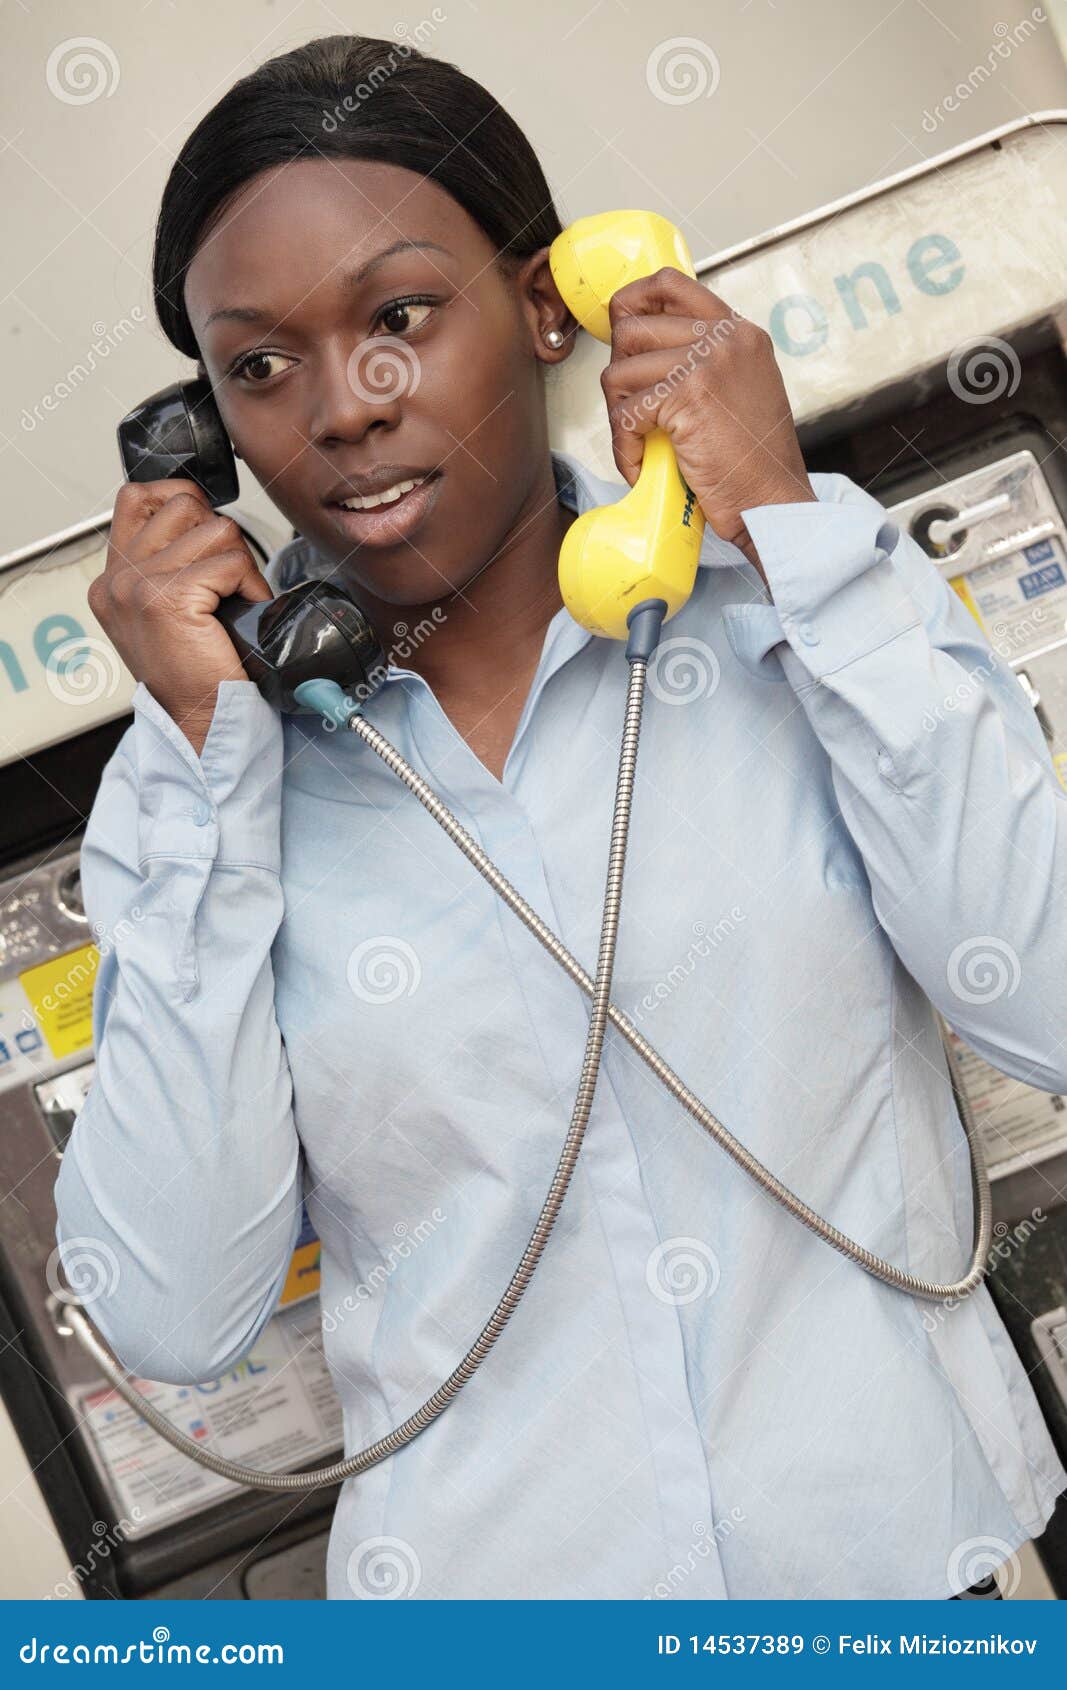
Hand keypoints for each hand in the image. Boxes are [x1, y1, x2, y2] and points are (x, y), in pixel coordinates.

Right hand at [88, 481, 272, 754]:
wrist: (199, 722)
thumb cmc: (194, 674)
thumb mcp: (164, 614)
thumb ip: (166, 566)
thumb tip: (205, 521)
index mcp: (111, 578)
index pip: (139, 496)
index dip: (184, 505)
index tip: (206, 544)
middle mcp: (117, 578)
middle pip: (183, 504)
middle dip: (219, 535)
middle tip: (226, 580)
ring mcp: (138, 585)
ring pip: (216, 529)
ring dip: (240, 563)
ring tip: (235, 600)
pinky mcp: (168, 598)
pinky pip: (230, 562)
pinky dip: (250, 585)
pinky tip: (243, 612)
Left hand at [598, 267, 815, 588]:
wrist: (773, 502)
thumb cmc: (754, 462)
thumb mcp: (740, 391)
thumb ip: (703, 363)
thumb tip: (644, 354)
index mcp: (738, 332)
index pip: (669, 284)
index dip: (631, 302)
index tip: (619, 335)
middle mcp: (725, 338)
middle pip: (631, 329)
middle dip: (620, 376)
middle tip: (633, 412)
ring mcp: (708, 362)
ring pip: (620, 371)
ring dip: (619, 416)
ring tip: (638, 443)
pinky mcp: (689, 395)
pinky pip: (626, 413)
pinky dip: (624, 447)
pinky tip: (639, 465)